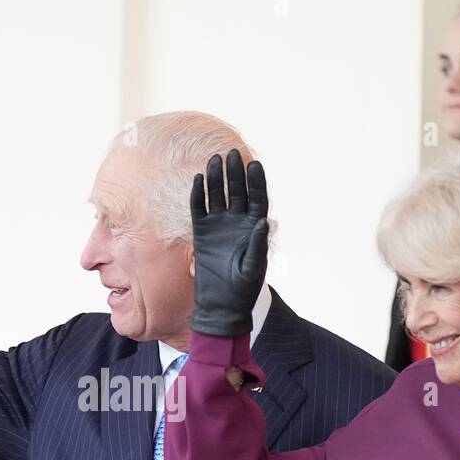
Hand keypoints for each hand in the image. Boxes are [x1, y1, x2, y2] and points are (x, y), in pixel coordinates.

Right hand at [189, 149, 268, 336]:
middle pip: (237, 191)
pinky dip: (198, 195)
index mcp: (254, 228)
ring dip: (216, 179)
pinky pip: (199, 209)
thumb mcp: (254, 268)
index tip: (253, 164)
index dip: (256, 182)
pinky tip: (196, 180)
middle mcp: (237, 223)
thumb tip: (263, 221)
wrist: (220, 305)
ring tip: (213, 160)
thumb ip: (258, 245)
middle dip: (235, 173)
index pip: (257, 198)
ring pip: (218, 196)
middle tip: (231, 154)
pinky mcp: (201, 232)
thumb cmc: (242, 290)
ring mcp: (219, 226)